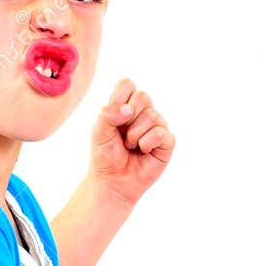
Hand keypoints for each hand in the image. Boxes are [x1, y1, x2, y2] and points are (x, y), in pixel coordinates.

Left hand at [89, 77, 174, 206]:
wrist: (112, 180)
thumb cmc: (105, 154)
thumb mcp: (99, 130)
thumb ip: (108, 113)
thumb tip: (128, 109)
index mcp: (127, 105)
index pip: (128, 84)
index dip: (119, 99)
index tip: (113, 117)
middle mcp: (144, 113)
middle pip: (142, 96)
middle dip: (127, 118)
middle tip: (122, 135)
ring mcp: (157, 126)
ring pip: (152, 115)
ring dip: (135, 135)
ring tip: (131, 146)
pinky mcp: (167, 143)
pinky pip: (161, 133)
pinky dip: (147, 143)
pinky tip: (143, 151)